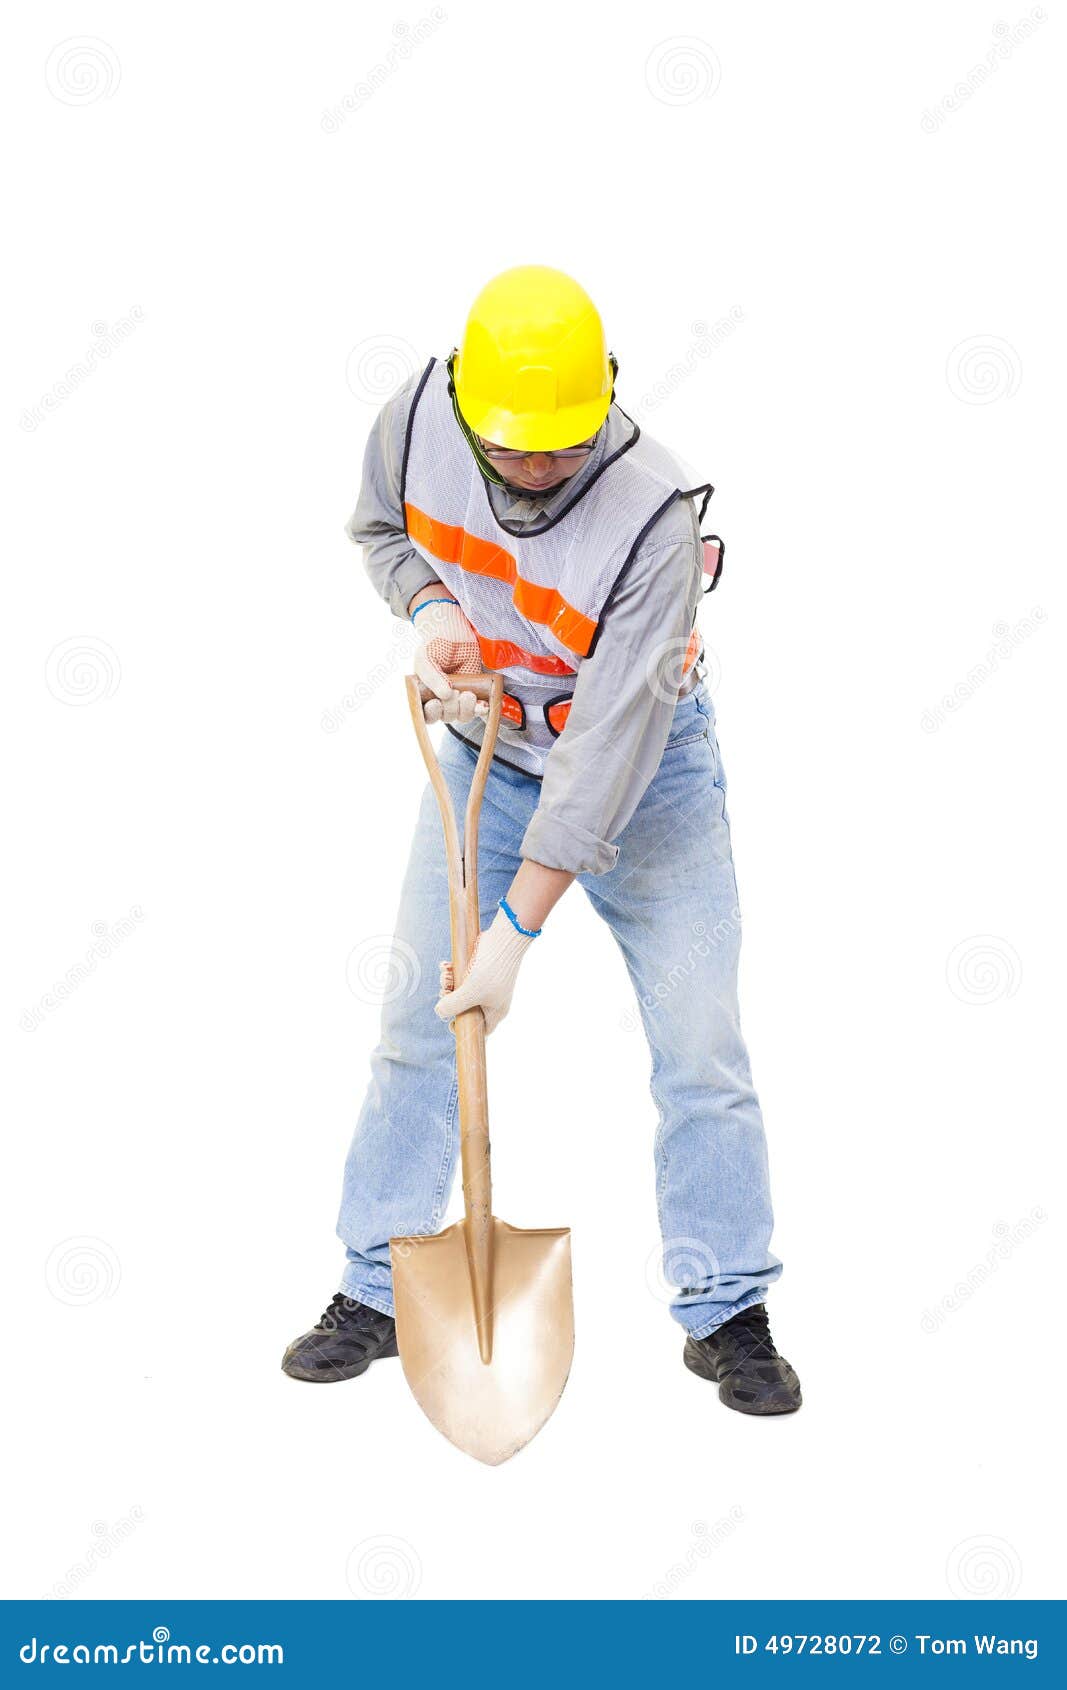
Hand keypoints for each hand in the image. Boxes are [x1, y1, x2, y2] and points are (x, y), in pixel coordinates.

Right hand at [411, 597, 486, 722]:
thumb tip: (446, 695)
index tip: (435, 703)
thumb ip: (432, 677)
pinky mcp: (475, 693)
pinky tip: (484, 705)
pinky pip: (479, 709)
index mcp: (425, 695)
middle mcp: (442, 700)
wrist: (454, 633)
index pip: (427, 715)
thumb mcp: (426, 659)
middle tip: (454, 692)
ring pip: (463, 715)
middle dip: (451, 707)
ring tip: (468, 695)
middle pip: (447, 716)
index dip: (432, 714)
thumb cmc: (435, 646)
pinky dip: (482, 709)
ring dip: (466, 708)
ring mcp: (459, 698)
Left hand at [435, 908, 537, 1034]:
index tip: (451, 1022)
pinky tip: (445, 965)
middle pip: (465, 1008)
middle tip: (444, 989)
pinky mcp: (479, 970)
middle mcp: (491, 999)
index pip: (480, 1031)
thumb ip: (453, 1005)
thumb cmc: (492, 969)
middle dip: (451, 998)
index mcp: (495, 1011)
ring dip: (448, 982)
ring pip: (460, 991)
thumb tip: (439, 1012)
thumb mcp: (471, 992)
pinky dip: (452, 971)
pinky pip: (461, 976)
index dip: (464, 1029)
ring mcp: (485, 984)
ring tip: (445, 973)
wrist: (504, 938)